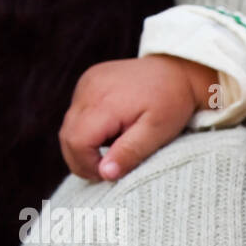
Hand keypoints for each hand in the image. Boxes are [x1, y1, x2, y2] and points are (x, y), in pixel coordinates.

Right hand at [58, 55, 216, 180]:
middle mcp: (88, 89)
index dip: (87, 165)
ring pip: (70, 126)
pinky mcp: (88, 81)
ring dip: (86, 144)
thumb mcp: (156, 132)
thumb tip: (104, 173)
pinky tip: (113, 129)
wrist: (177, 71)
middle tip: (109, 170)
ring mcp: (86, 83)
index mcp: (104, 102)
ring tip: (116, 146)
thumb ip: (129, 152)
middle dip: (83, 160)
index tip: (109, 174)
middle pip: (67, 136)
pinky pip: (77, 113)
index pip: (76, 142)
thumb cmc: (171, 103)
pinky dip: (89, 128)